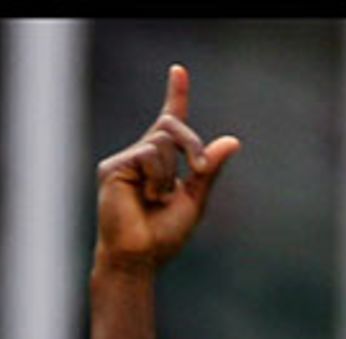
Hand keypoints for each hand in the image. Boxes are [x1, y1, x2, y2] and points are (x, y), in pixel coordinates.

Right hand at [95, 63, 239, 272]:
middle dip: (191, 142)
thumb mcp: (194, 200)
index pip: (169, 122)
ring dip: (170, 172)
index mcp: (161, 163)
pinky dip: (156, 177)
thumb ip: (208, 169)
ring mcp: (126, 160)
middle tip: (198, 168)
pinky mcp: (113, 167)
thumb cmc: (163, 237)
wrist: (139, 259)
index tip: (179, 71)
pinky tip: (147, 197)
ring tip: (158, 199)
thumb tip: (232, 141)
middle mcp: (142, 156)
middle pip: (170, 124)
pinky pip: (147, 153)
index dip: (176, 96)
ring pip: (161, 140)